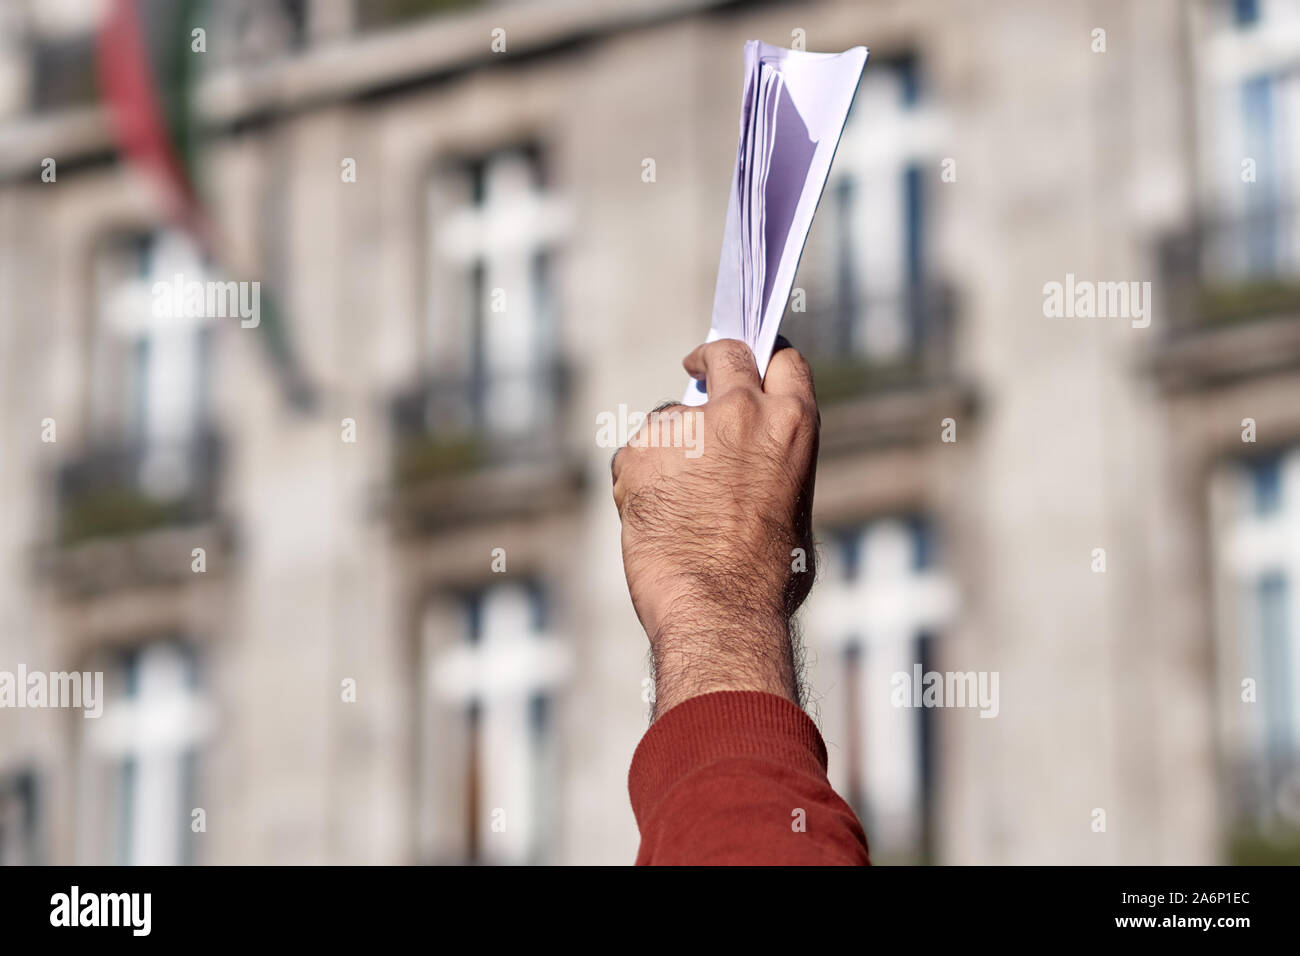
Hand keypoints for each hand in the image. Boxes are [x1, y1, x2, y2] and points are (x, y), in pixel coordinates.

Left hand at [611, 338, 819, 716]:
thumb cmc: (765, 581)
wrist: (717, 610)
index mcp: (792, 424)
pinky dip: (638, 482)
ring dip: (669, 452)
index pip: (782, 358)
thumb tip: (750, 463)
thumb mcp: (794, 509)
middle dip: (710, 358)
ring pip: (669, 422)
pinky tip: (652, 522)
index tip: (747, 358)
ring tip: (678, 513)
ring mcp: (686, 427)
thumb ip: (774, 465)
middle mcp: (741, 411)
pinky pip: (635, 457)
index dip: (764, 355)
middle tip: (695, 368)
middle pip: (724, 355)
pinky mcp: (640, 449)